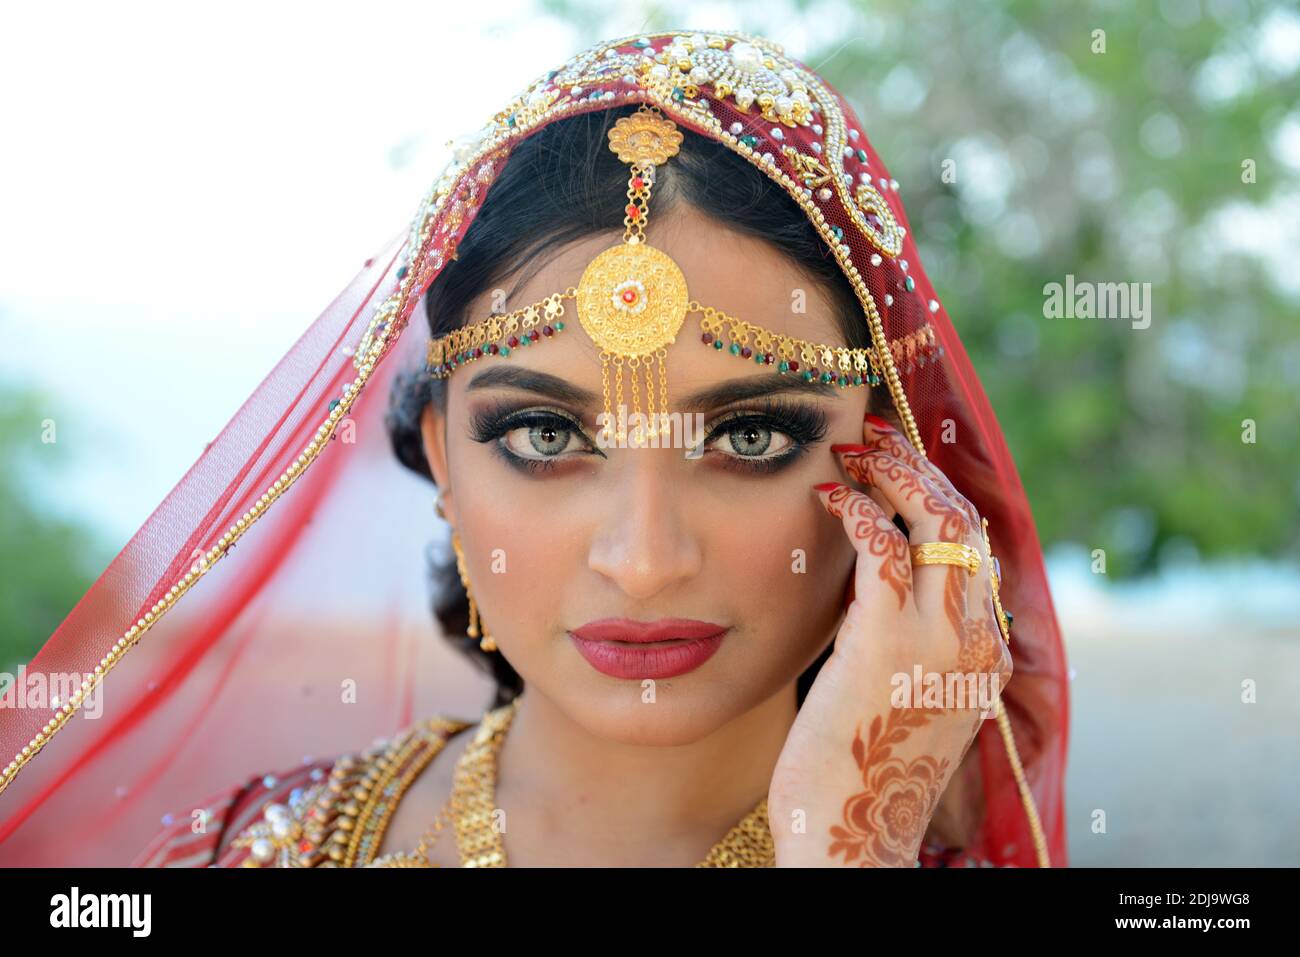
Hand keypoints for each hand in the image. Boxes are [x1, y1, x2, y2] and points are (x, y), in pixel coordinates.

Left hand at [767, 414, 1012, 866]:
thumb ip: (907, 644)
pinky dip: (858, 509)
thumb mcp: (904, 701)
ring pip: (938, 522)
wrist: (851, 836)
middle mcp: (976, 641)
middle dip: (925, 470)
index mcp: (985, 656)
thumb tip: (877, 590)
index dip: (944, 499)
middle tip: (880, 438)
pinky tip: (829, 494)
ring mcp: (939, 639)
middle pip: (969, 524)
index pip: (980, 553)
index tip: (906, 467)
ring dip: (896, 473)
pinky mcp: (888, 641)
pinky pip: (882, 547)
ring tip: (857, 449)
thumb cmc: (860, 771)